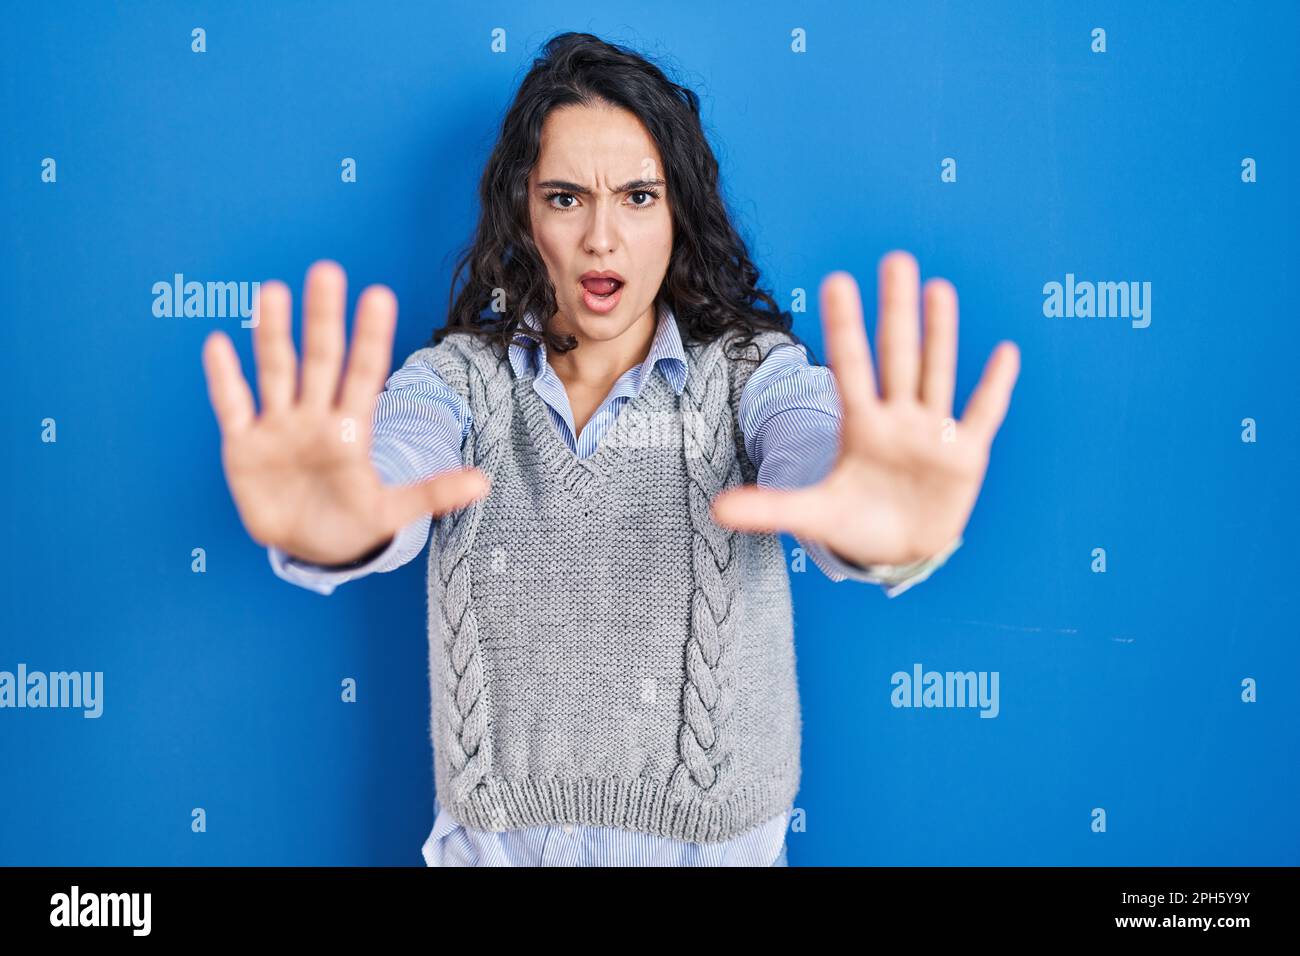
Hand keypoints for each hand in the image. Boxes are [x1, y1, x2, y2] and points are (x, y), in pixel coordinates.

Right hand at [200, 260, 489, 565]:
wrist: (307, 546)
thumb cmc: (351, 522)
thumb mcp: (392, 512)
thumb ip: (433, 494)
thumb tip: (484, 483)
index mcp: (351, 429)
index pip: (365, 374)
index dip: (371, 338)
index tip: (379, 296)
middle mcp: (315, 417)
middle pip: (319, 360)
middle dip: (322, 319)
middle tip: (327, 271)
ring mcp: (278, 427)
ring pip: (275, 371)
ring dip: (272, 334)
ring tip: (273, 291)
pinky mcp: (244, 445)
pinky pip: (232, 406)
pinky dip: (224, 379)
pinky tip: (219, 345)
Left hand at [710, 250, 1019, 566]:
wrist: (899, 551)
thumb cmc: (856, 523)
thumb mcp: (813, 517)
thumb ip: (770, 509)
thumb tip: (715, 510)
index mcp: (860, 427)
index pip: (849, 367)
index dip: (844, 328)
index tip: (835, 281)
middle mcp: (897, 419)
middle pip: (897, 356)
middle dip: (896, 312)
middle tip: (895, 259)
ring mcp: (932, 434)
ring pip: (936, 373)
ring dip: (940, 335)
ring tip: (938, 288)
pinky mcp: (965, 455)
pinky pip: (982, 415)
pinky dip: (994, 388)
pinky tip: (1005, 351)